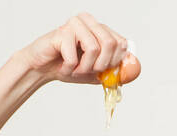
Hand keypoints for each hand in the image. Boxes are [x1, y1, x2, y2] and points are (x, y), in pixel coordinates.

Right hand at [19, 13, 140, 84]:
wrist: (44, 69)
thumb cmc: (70, 67)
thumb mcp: (97, 73)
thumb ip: (115, 72)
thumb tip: (132, 73)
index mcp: (101, 29)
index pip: (121, 43)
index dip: (115, 62)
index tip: (102, 70)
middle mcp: (90, 22)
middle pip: (111, 43)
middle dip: (100, 65)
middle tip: (87, 71)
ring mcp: (76, 24)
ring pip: (94, 49)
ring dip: (84, 68)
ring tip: (74, 69)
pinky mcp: (62, 31)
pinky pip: (75, 56)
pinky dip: (69, 68)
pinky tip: (63, 65)